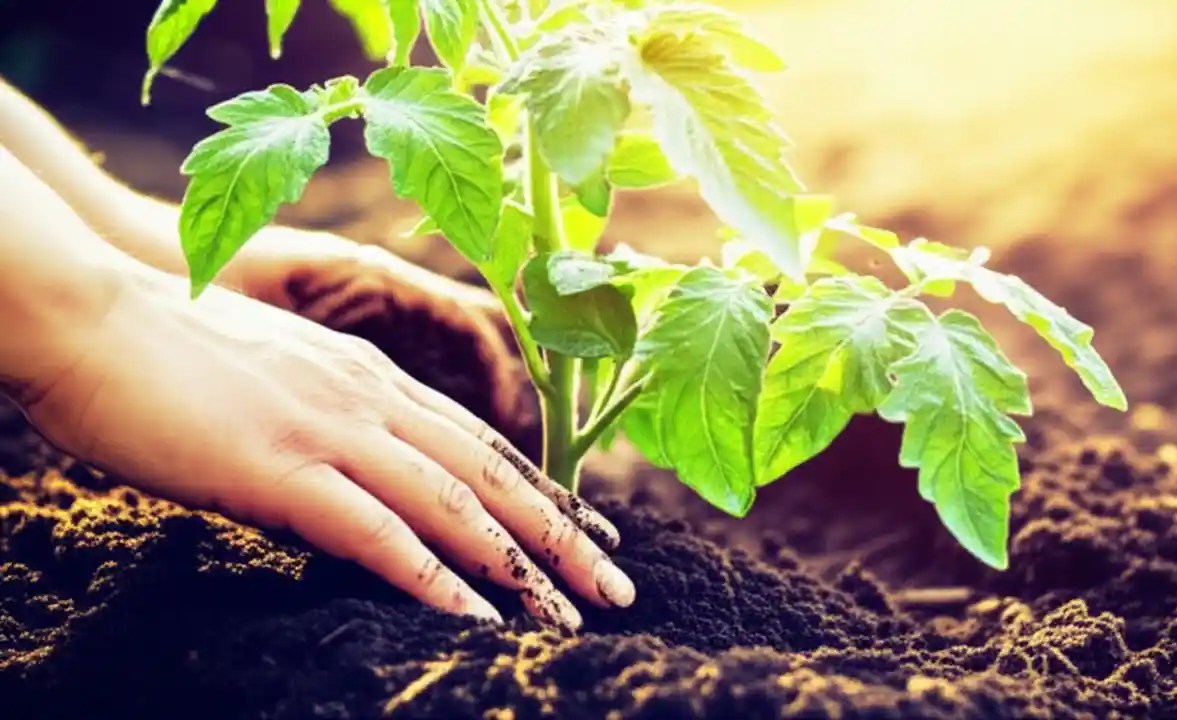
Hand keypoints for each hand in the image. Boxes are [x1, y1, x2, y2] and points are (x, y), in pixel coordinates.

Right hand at [18, 267, 632, 628]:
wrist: (91, 319)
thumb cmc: (171, 352)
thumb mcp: (280, 379)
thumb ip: (332, 421)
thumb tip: (361, 481)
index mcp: (371, 376)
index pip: (480, 440)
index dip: (544, 489)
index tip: (593, 530)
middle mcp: (370, 397)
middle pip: (491, 473)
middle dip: (563, 535)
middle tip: (619, 586)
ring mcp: (329, 429)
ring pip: (452, 503)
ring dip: (521, 566)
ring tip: (572, 616)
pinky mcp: (280, 467)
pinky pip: (374, 531)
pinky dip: (432, 577)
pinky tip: (476, 616)